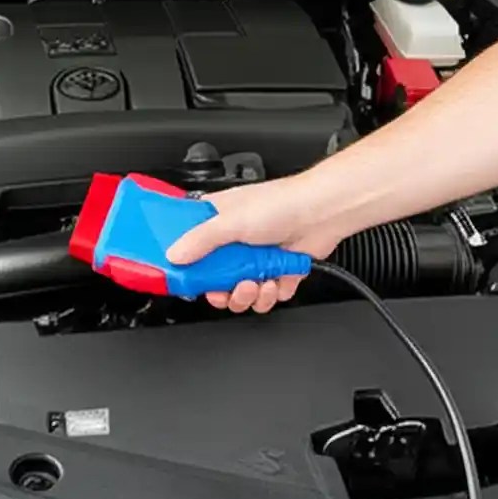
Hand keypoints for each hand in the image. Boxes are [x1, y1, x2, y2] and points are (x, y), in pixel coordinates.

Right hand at [165, 173, 348, 313]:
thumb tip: (174, 255)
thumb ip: (200, 240)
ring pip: (239, 290)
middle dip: (221, 289)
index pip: (189, 245)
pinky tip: (274, 282)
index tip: (186, 277)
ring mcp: (255, 257)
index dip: (186, 264)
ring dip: (247, 295)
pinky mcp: (276, 271)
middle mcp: (234, 240)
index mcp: (217, 221)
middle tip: (227, 288)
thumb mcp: (231, 220)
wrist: (322, 213)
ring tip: (255, 285)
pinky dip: (270, 294)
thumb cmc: (281, 203)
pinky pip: (265, 295)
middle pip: (214, 277)